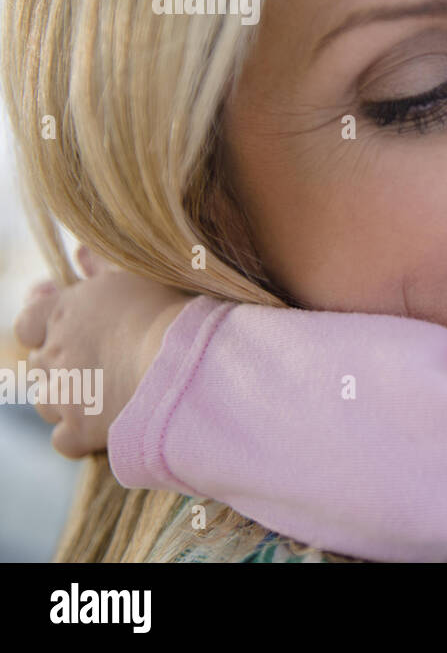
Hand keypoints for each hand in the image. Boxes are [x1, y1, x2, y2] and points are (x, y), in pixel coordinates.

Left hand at [12, 246, 190, 456]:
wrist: (177, 362)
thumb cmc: (162, 311)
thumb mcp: (133, 275)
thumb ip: (102, 264)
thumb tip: (80, 248)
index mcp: (61, 313)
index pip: (28, 323)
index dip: (44, 329)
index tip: (69, 330)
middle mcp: (52, 355)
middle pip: (40, 364)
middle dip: (63, 364)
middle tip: (102, 361)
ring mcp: (62, 395)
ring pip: (47, 401)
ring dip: (69, 397)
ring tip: (107, 392)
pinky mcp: (79, 430)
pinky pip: (64, 439)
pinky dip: (78, 435)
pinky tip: (103, 427)